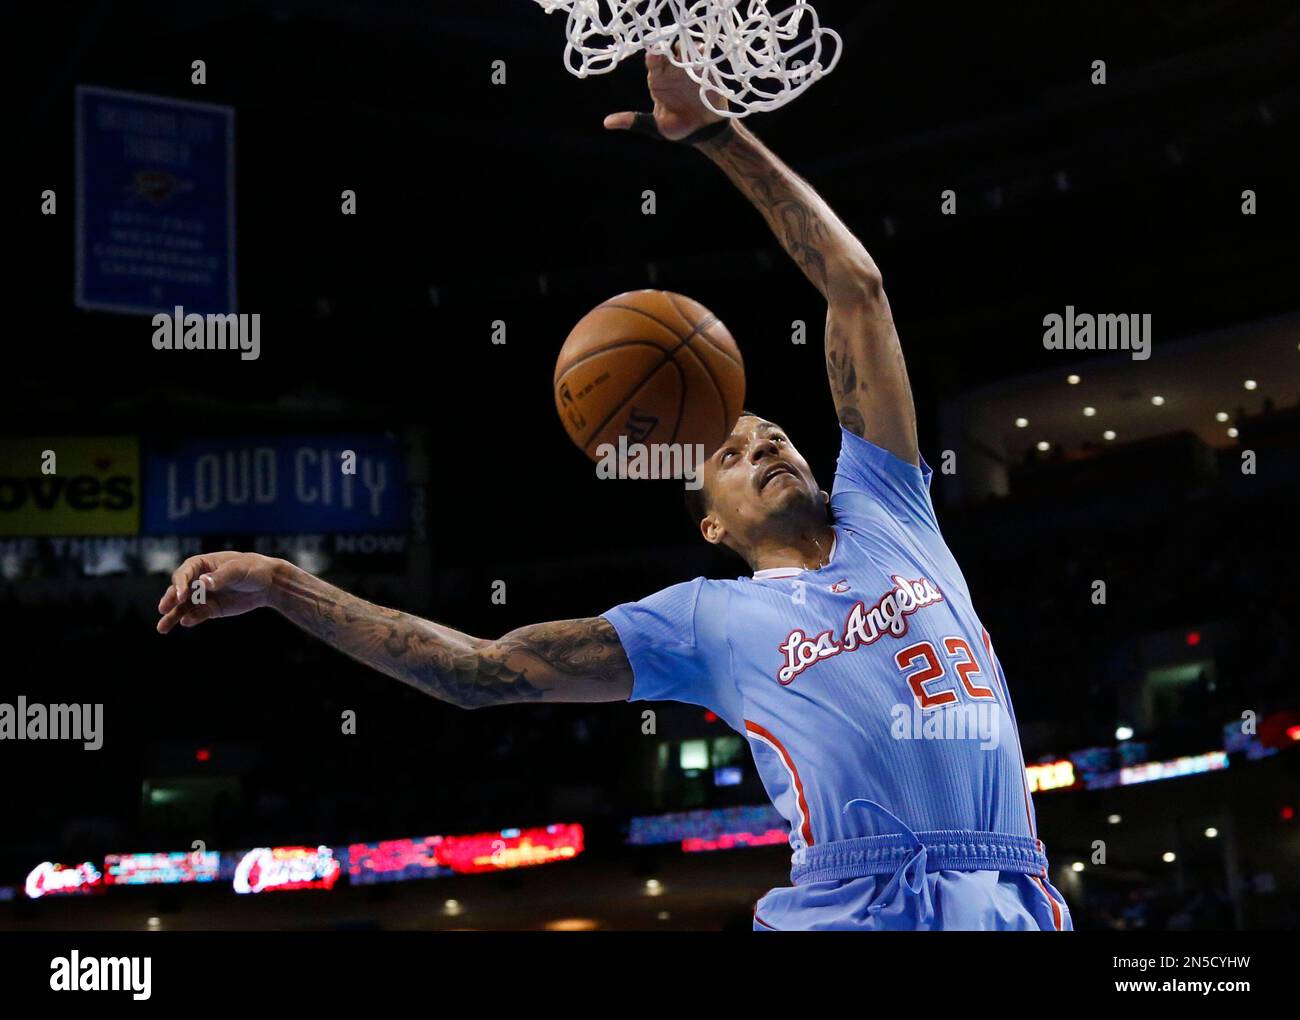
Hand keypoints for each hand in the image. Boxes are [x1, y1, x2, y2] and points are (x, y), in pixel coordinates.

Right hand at [156, 551, 281, 633]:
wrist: (267, 584)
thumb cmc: (252, 569)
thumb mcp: (238, 569)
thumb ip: (220, 577)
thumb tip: (202, 582)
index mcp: (202, 564)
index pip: (184, 573)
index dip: (180, 584)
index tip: (181, 596)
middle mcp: (198, 580)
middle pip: (179, 590)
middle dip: (170, 599)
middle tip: (163, 608)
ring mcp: (203, 596)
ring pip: (183, 607)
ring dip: (173, 616)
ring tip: (162, 628)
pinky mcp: (211, 609)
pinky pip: (197, 615)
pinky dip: (191, 619)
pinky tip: (186, 623)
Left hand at [603, 50, 725, 141]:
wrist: (704, 131)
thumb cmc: (678, 129)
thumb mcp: (655, 127)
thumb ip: (634, 121)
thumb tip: (606, 123)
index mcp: (657, 80)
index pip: (651, 61)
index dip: (653, 56)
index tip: (654, 55)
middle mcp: (670, 71)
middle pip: (666, 51)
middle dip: (667, 47)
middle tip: (669, 49)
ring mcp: (687, 68)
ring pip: (682, 48)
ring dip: (683, 47)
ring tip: (685, 51)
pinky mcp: (703, 68)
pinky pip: (700, 54)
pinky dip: (699, 50)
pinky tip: (699, 51)